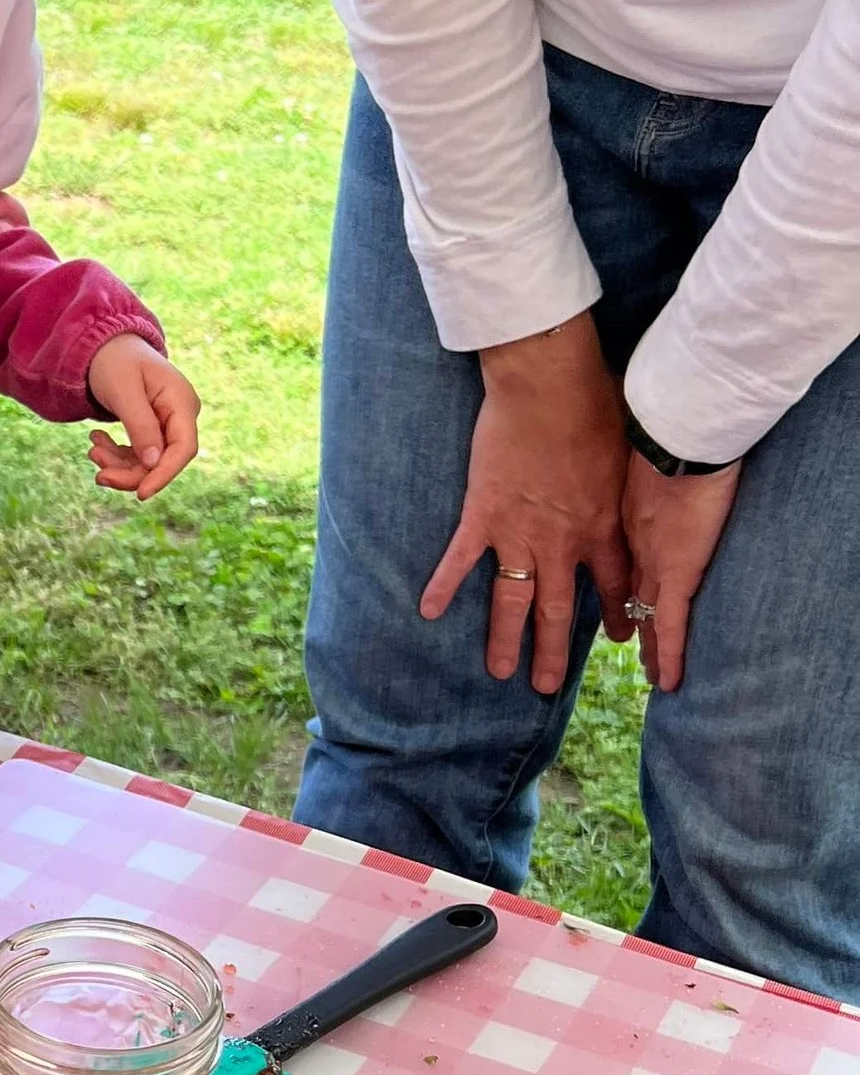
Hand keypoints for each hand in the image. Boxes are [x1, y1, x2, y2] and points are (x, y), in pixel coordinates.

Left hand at [86, 338, 200, 497]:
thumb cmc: (116, 361)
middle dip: (131, 473)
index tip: (140, 494)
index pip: (184, 448)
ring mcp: (167, 424)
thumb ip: (140, 425)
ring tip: (92, 450)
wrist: (105, 346)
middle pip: (163, 460)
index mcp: (182, 401)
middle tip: (99, 475)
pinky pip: (137, 454)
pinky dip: (116, 455)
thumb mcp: (124, 391)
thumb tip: (153, 463)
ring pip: (147, 462)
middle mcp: (180, 415)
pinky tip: (96, 442)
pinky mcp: (152, 430)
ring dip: (118, 464)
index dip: (164, 474)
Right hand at [420, 312, 629, 692]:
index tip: (623, 640)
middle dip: (555, 652)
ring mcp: (519, 533)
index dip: (620, 615)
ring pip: (512, 600)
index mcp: (602, 526)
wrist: (549, 387)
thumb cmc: (596, 405)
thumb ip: (629, 481)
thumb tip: (647, 481)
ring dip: (504, 639)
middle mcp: (562, 542)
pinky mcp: (483, 514)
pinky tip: (428, 612)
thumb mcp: (628, 450)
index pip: (615, 584)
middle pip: (560, 611)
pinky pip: (461, 560)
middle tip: (548, 687)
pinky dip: (443, 585)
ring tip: (499, 671)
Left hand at [622, 453, 741, 691]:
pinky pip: (670, 622)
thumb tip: (659, 471)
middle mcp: (640, 548)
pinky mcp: (676, 573)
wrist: (680, 439)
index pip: (630, 563)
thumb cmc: (672, 439)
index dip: (626, 583)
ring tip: (648, 675)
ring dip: (649, 646)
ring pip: (647, 615)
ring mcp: (654, 562)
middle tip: (623, 645)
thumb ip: (648, 479)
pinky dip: (669, 652)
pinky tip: (666, 681)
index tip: (621, 599)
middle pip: (635, 593)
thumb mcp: (647, 461)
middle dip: (630, 620)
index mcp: (635, 522)